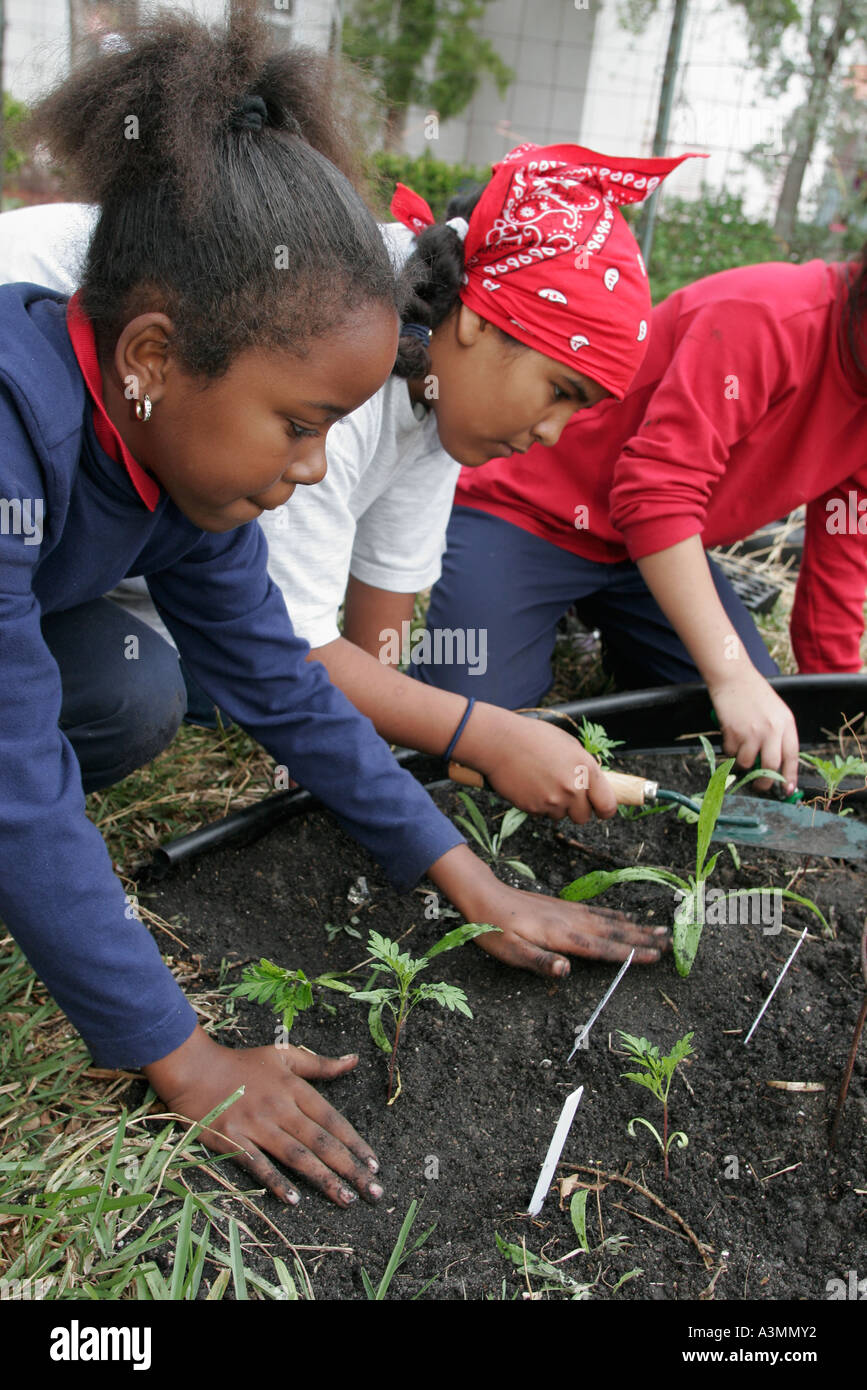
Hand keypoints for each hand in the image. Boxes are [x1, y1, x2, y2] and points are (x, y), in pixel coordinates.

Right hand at [143, 1026, 381, 1207]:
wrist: (194, 1067)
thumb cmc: (241, 1063)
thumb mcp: (283, 1056)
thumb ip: (320, 1064)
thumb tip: (354, 1060)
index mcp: (293, 1089)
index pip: (331, 1119)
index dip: (355, 1142)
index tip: (374, 1165)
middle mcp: (279, 1108)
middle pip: (320, 1141)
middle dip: (349, 1168)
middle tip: (372, 1191)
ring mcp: (255, 1125)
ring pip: (296, 1156)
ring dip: (323, 1179)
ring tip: (345, 1198)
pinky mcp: (232, 1139)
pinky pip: (258, 1164)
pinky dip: (275, 1181)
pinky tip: (294, 1199)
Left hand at [428, 847, 666, 977]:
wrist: (481, 895)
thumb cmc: (492, 929)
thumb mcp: (509, 951)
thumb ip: (539, 961)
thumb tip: (567, 971)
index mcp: (561, 935)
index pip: (602, 947)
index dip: (629, 953)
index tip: (655, 956)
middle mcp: (570, 921)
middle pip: (613, 930)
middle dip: (642, 937)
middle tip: (670, 941)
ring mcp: (567, 911)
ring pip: (608, 919)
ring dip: (634, 925)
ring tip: (658, 928)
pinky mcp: (562, 907)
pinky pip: (596, 911)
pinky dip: (614, 915)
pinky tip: (622, 916)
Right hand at [461, 704, 617, 823]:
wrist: (499, 742)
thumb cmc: (532, 737)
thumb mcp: (568, 744)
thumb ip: (583, 767)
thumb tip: (590, 784)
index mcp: (586, 768)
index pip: (607, 805)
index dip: (604, 810)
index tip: (600, 809)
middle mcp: (572, 788)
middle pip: (584, 817)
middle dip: (577, 809)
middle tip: (565, 795)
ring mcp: (552, 800)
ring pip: (561, 816)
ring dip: (555, 806)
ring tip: (542, 784)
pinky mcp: (533, 808)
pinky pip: (541, 814)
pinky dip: (537, 804)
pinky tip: (530, 786)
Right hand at [708, 669, 798, 792]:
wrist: (733, 677)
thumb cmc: (754, 693)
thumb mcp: (776, 712)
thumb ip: (778, 735)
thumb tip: (773, 764)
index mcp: (786, 724)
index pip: (792, 756)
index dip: (790, 776)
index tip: (787, 789)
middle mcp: (772, 730)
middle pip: (771, 766)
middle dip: (764, 781)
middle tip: (759, 785)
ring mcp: (752, 732)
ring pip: (748, 763)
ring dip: (742, 763)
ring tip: (740, 749)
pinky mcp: (733, 733)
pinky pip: (731, 753)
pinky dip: (730, 750)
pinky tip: (730, 735)